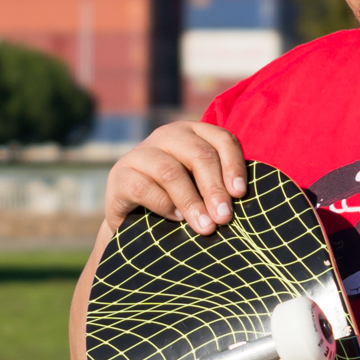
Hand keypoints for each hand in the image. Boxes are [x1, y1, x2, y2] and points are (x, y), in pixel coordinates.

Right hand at [103, 122, 247, 235]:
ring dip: (191, 202)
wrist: (134, 219)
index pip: (221, 139)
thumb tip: (238, 204)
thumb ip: (218, 187)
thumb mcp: (201, 188)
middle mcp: (167, 136)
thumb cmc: (178, 202)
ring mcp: (141, 153)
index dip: (233, 165)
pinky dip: (164, 205)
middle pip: (199, 155)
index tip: (240, 194)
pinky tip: (176, 219)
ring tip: (206, 227)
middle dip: (214, 188)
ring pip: (171, 172)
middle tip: (224, 218)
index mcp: (193, 133)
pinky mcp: (120, 174)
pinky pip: (144, 188)